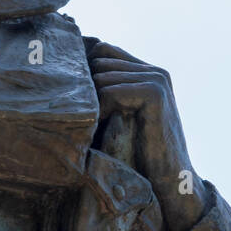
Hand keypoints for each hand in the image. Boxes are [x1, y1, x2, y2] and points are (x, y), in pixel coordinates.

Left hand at [86, 40, 206, 230]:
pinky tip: (102, 129)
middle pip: (98, 60)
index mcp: (146, 72)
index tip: (74, 100)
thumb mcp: (117, 118)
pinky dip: (101, 111)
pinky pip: (111, 91)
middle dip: (85, 87)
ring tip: (92, 126)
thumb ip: (103, 95)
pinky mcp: (155, 93)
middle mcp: (153, 71)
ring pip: (101, 76)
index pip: (102, 50)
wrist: (168, 179)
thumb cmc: (138, 154)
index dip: (84, 70)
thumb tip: (62, 82)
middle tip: (81, 117)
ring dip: (91, 102)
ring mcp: (157, 78)